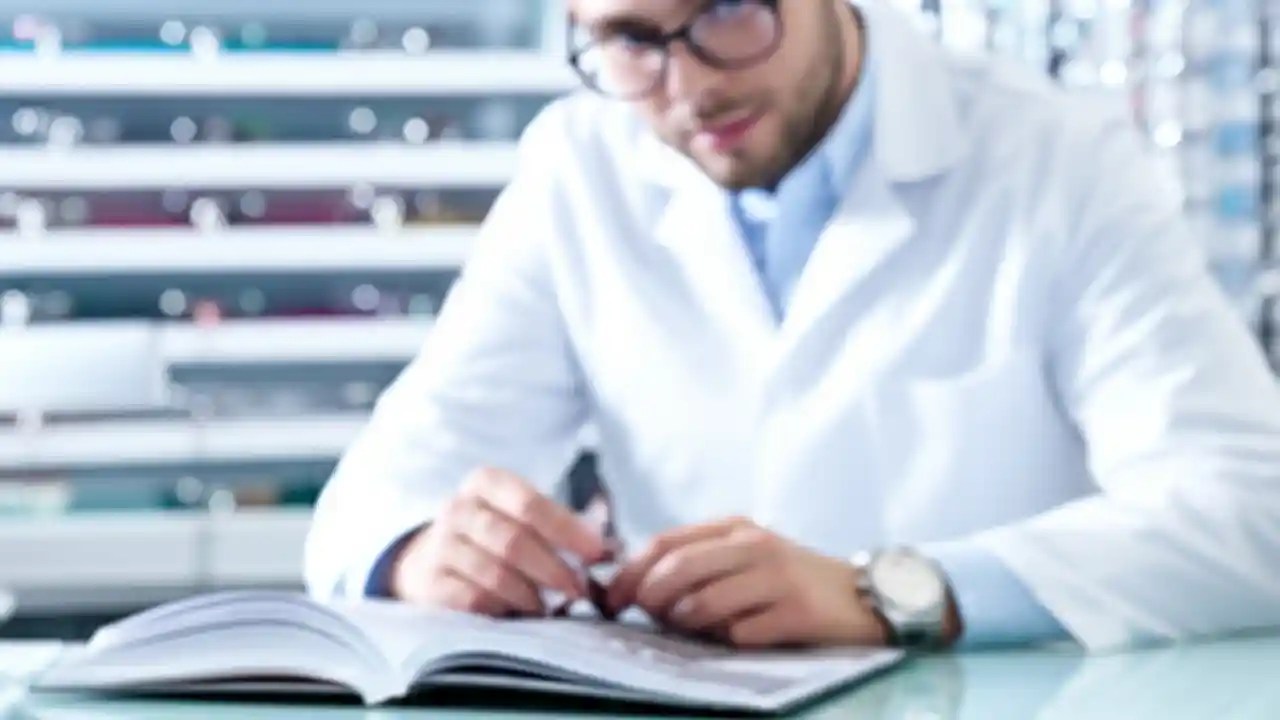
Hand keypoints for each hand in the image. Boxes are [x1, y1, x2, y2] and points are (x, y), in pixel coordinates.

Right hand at [391, 467, 607, 616]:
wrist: (430, 559)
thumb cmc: (494, 536)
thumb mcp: (521, 516)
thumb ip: (564, 527)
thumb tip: (611, 550)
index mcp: (486, 482)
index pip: (531, 504)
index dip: (568, 530)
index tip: (598, 553)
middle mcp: (458, 508)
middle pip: (514, 541)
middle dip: (555, 569)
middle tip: (581, 591)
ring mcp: (440, 546)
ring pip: (495, 574)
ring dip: (532, 595)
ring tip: (552, 606)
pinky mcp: (430, 583)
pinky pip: (474, 600)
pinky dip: (503, 609)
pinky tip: (519, 613)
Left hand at [606, 517, 889, 648]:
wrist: (863, 595)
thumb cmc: (791, 579)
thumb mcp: (745, 556)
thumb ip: (699, 563)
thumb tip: (637, 589)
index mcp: (734, 527)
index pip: (665, 542)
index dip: (631, 572)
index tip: (611, 598)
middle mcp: (753, 545)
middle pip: (677, 569)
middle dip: (650, 599)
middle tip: (647, 618)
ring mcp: (776, 578)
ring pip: (702, 604)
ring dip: (687, 625)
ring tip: (696, 629)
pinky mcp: (795, 612)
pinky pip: (739, 634)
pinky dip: (729, 641)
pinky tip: (741, 638)